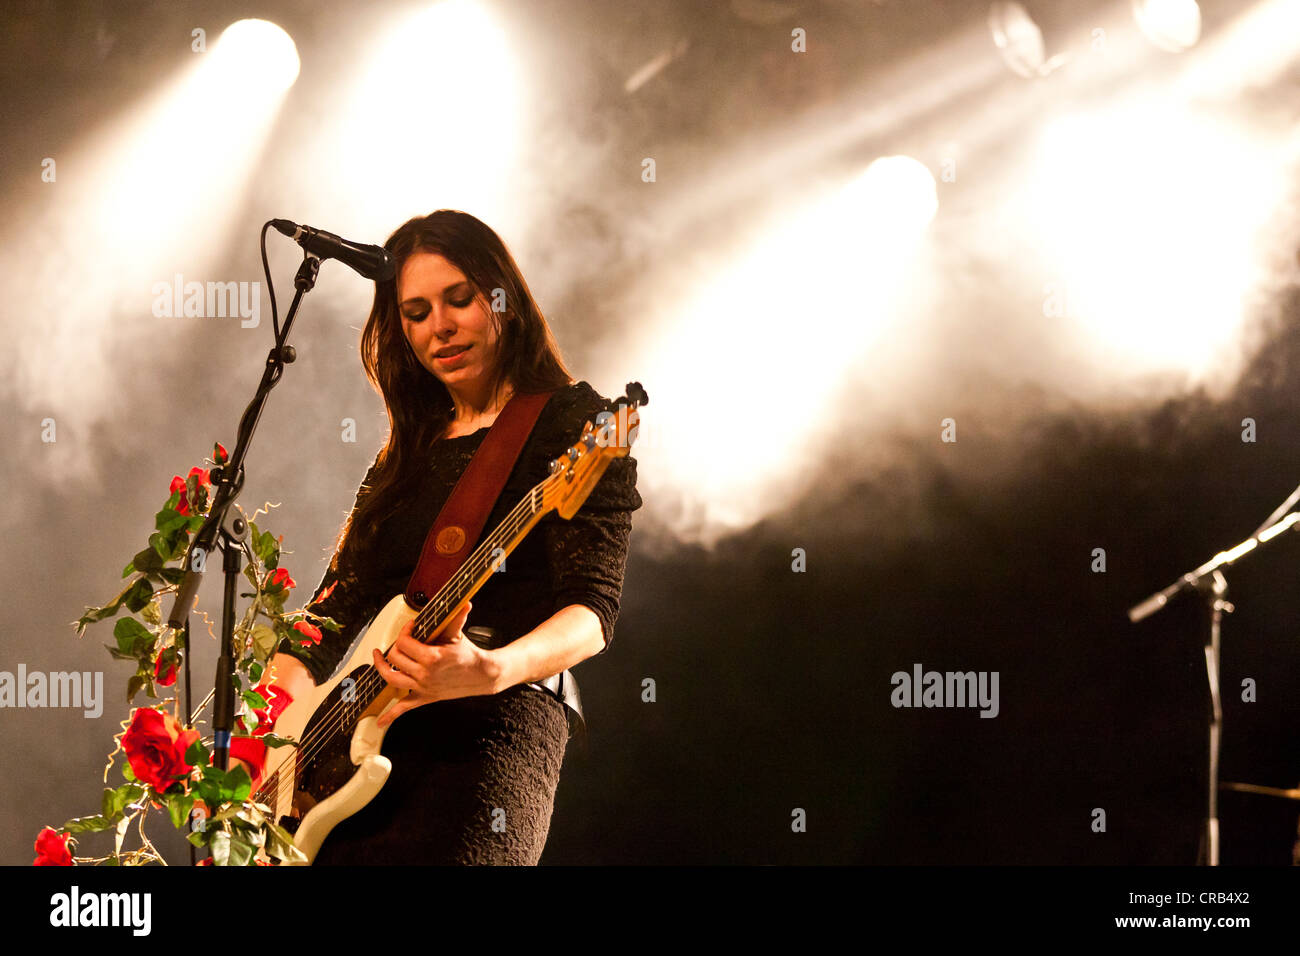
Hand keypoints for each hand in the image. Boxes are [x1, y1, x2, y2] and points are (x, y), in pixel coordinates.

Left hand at [371, 602, 502, 728]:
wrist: (482, 675)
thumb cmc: (469, 655)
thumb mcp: (458, 636)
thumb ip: (456, 619)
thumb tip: (463, 603)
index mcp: (432, 657)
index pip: (405, 642)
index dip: (405, 631)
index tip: (411, 626)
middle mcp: (425, 673)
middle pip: (395, 658)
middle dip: (395, 646)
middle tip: (401, 641)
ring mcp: (423, 687)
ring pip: (391, 678)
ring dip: (380, 668)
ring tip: (377, 659)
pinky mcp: (425, 697)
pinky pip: (403, 708)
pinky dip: (390, 715)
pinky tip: (380, 721)